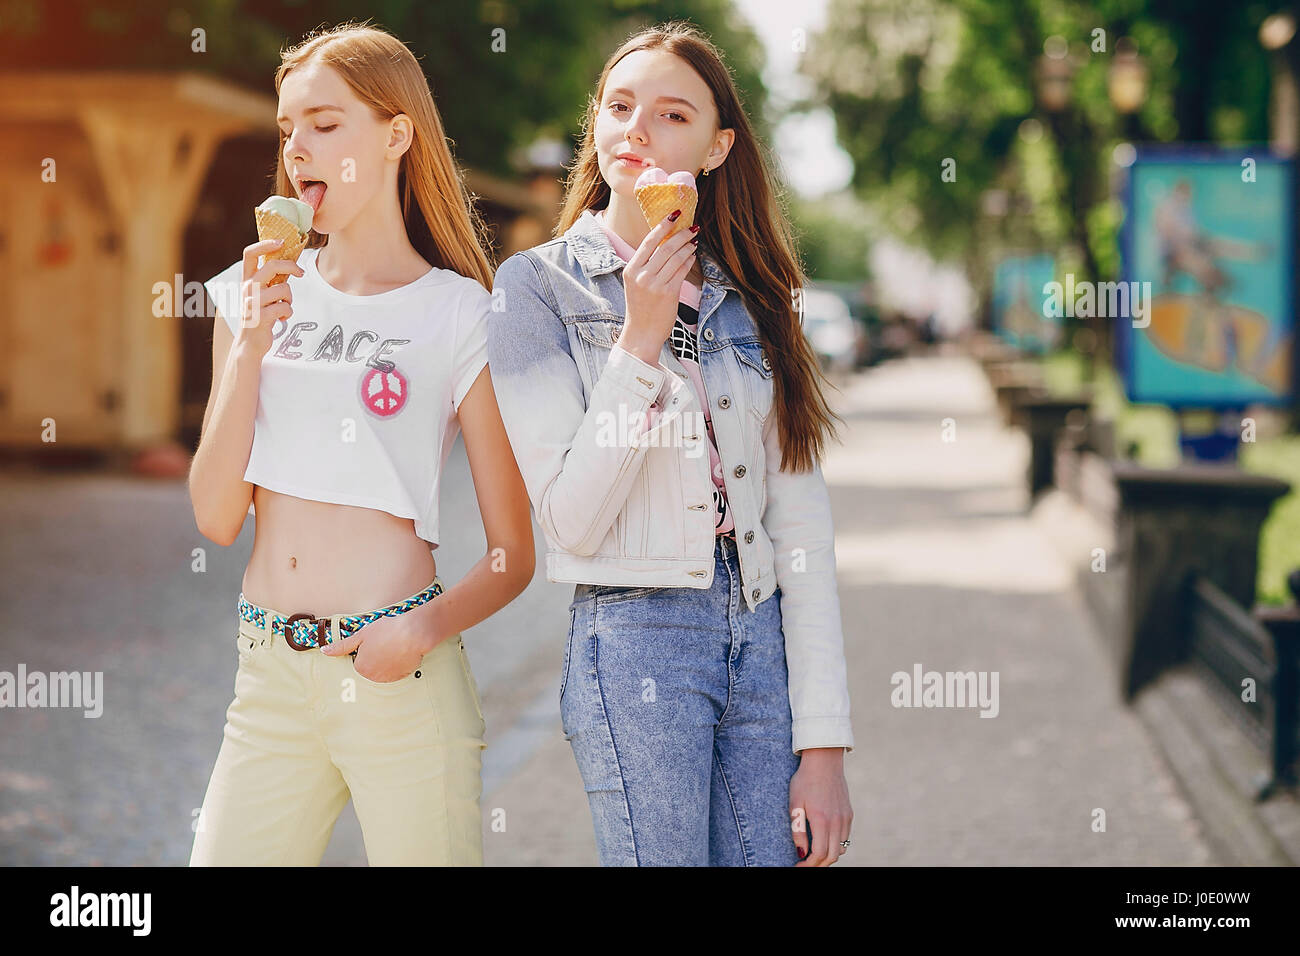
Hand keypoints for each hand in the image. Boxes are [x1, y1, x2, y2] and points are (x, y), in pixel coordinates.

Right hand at [237, 238, 303, 357]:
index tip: (281, 241)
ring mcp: (252, 302)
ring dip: (290, 299)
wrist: (250, 343)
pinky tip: (280, 318)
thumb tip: (291, 262)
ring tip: (283, 307)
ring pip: (283, 288)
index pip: (250, 254)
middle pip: (272, 266)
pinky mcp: (260, 317)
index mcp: (247, 280)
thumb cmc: (260, 315)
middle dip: (291, 267)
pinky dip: (287, 313)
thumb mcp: (263, 294)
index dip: (265, 244)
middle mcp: (247, 288)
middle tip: (301, 273)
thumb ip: (273, 279)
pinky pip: (285, 307)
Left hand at [318, 602, 441, 682]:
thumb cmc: (387, 631)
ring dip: (386, 662)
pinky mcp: (403, 677)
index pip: (358, 662)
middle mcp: (373, 678)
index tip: (372, 642)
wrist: (413, 633)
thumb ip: (342, 646)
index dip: (365, 650)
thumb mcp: (361, 635)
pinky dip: (398, 664)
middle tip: (384, 643)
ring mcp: (389, 678)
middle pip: (370, 669)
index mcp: (361, 668)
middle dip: (375, 658)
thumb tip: (325, 651)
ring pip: (383, 671)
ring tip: (393, 647)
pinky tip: (401, 652)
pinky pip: (396, 672)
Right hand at [617, 211, 696, 363]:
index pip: (648, 242)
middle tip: (692, 227)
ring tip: (694, 240)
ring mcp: (654, 285)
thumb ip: (645, 265)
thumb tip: (666, 243)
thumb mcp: (635, 284)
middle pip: (665, 247)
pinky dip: (689, 260)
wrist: (641, 334)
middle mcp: (641, 275)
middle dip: (681, 234)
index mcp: (631, 270)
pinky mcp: (667, 294)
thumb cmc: (640, 308)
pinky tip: (693, 255)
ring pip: (676, 258)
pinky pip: (682, 271)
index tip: (674, 215)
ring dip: (688, 246)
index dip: (662, 226)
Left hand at [789, 748, 852, 865]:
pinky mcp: (849, 814)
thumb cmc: (805, 780)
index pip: (819, 854)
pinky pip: (845, 837)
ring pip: (841, 849)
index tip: (798, 866)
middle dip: (818, 865)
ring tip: (814, 854)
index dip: (809, 865)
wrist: (824, 760)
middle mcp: (837, 822)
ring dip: (828, 856)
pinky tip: (824, 840)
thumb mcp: (794, 804)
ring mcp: (845, 818)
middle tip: (805, 864)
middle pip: (832, 856)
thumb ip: (797, 830)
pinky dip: (836, 845)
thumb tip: (801, 853)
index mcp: (822, 820)